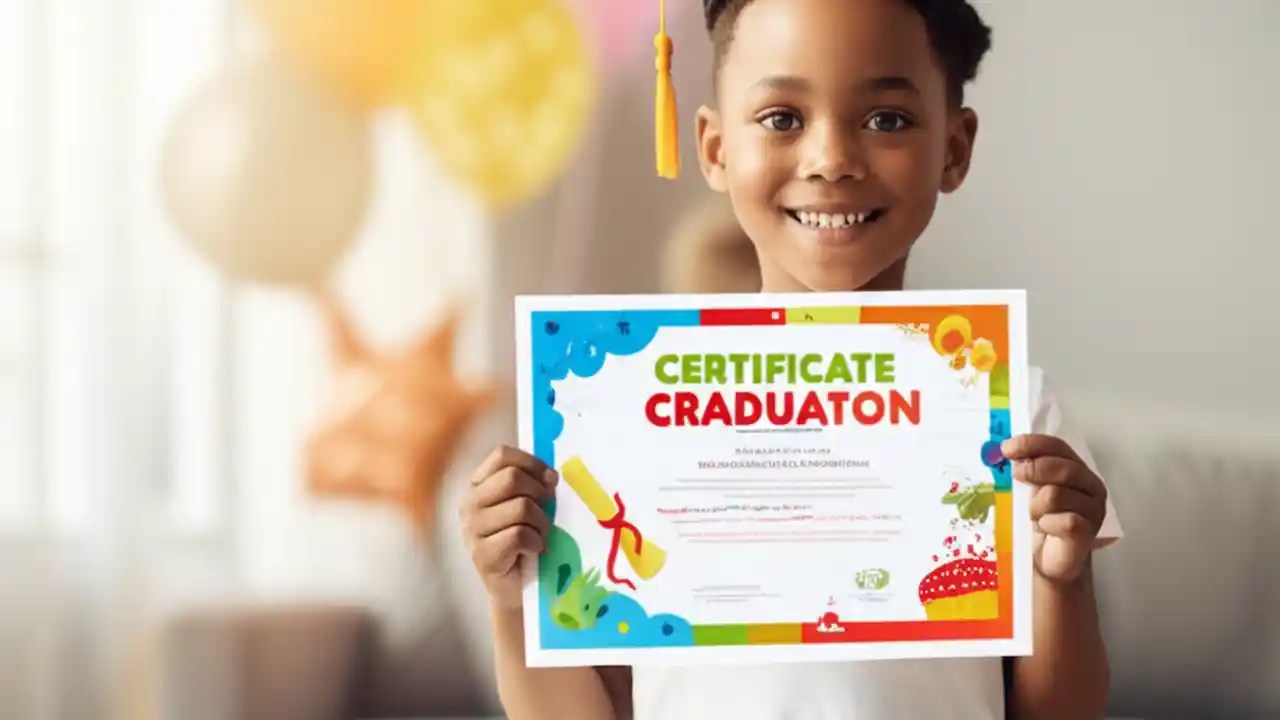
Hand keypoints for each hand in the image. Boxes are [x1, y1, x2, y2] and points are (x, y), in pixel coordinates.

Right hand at [459, 445, 557, 609]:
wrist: (517, 589)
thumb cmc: (525, 542)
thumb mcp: (527, 505)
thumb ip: (532, 484)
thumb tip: (552, 476)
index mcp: (478, 486)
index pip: (502, 456)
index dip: (532, 463)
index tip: (551, 480)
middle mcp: (469, 505)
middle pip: (512, 478)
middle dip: (539, 494)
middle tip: (547, 513)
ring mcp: (472, 530)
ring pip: (520, 507)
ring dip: (541, 523)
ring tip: (540, 536)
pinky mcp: (482, 555)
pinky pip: (520, 535)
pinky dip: (536, 542)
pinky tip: (534, 551)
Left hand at [1001, 434, 1106, 584]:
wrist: (1051, 558)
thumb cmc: (1043, 519)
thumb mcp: (1033, 488)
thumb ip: (1027, 468)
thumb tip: (1005, 450)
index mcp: (1078, 469)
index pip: (1058, 447)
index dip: (1031, 444)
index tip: (1006, 449)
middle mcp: (1091, 485)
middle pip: (1060, 468)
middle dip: (1032, 469)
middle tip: (1016, 475)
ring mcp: (1094, 508)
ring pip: (1055, 494)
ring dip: (1036, 505)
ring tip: (1036, 515)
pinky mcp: (1088, 530)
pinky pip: (1061, 519)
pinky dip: (1046, 523)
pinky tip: (1046, 528)